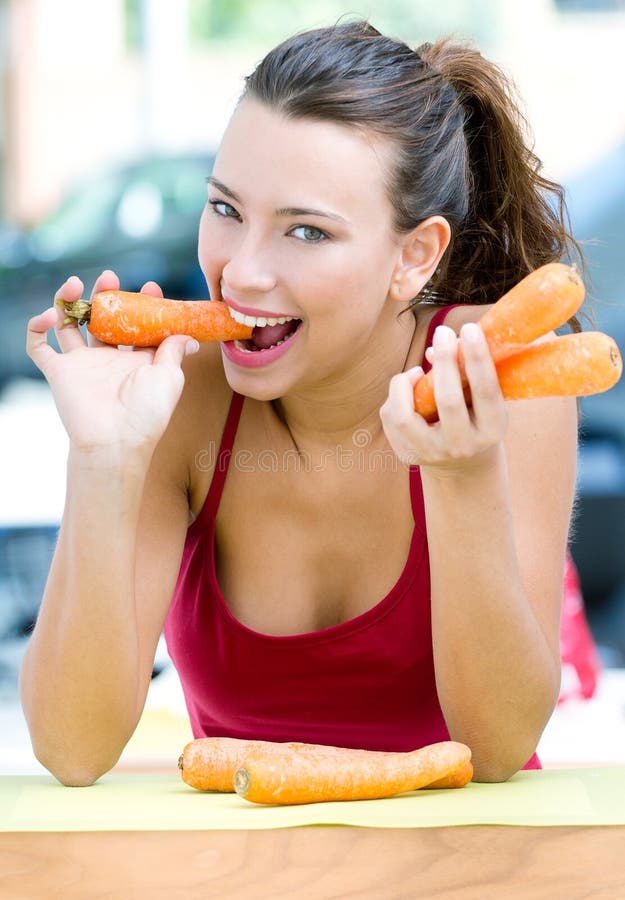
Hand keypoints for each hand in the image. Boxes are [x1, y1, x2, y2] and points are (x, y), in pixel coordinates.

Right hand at [26, 271, 198, 454]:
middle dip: (105, 295)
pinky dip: (36, 327)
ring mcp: (81, 365)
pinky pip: (38, 346)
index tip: (151, 287)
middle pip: (102, 319)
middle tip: (110, 277)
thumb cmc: (147, 412)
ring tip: (74, 284)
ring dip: (67, 302)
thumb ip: (175, 351)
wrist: (115, 440)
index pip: (137, 325)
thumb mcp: (170, 376)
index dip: (143, 304)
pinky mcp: (58, 372)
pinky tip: (48, 315)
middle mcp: (108, 359)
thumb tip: (190, 337)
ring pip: (68, 326)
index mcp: (137, 360)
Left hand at [380, 323, 508, 470]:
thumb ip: (469, 373)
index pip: (485, 391)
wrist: (462, 464)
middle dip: (445, 361)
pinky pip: (390, 418)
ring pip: (404, 416)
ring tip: (416, 373)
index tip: (470, 329)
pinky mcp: (408, 455)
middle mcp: (462, 445)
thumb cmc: (476, 416)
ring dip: (406, 383)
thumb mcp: (484, 399)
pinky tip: (408, 389)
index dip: (477, 358)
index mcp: (491, 430)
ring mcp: (432, 453)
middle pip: (448, 401)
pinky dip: (395, 396)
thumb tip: (439, 346)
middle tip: (443, 332)